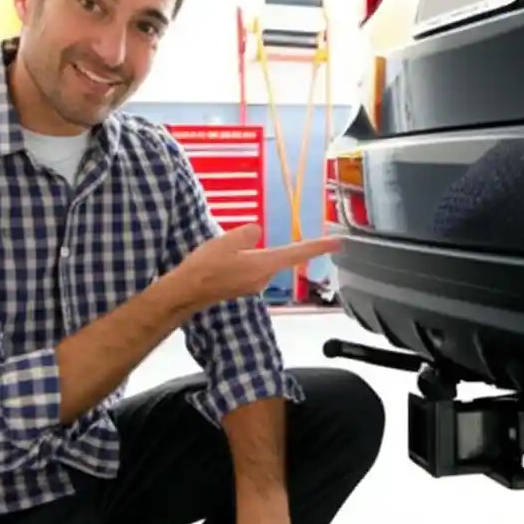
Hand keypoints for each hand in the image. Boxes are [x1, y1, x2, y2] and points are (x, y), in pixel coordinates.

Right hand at [167, 224, 340, 313]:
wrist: (186, 292)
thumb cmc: (205, 267)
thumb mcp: (226, 242)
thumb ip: (246, 234)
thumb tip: (257, 231)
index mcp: (263, 265)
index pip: (297, 254)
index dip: (318, 247)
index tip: (337, 242)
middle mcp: (263, 278)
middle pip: (278, 257)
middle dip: (272, 247)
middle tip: (249, 242)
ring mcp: (253, 284)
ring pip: (262, 262)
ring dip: (253, 254)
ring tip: (225, 251)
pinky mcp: (243, 287)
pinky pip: (251, 268)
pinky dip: (244, 260)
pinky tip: (225, 259)